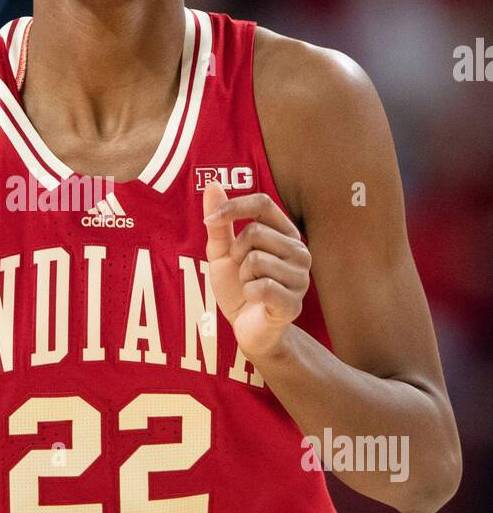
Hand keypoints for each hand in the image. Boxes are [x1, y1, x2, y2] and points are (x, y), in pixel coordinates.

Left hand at [202, 182, 310, 359]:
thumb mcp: (222, 252)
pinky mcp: (293, 303)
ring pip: (256, 260)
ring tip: (250, 285)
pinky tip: (255, 300)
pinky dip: (248, 293)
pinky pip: (260, 286)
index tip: (211, 220)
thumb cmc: (238, 287)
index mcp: (285, 233)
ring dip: (242, 276)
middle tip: (241, 270)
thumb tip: (212, 184)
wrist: (247, 327)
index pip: (263, 203)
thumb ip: (219, 222)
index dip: (234, 207)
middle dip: (236, 253)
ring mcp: (300, 278)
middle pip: (256, 232)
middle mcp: (300, 251)